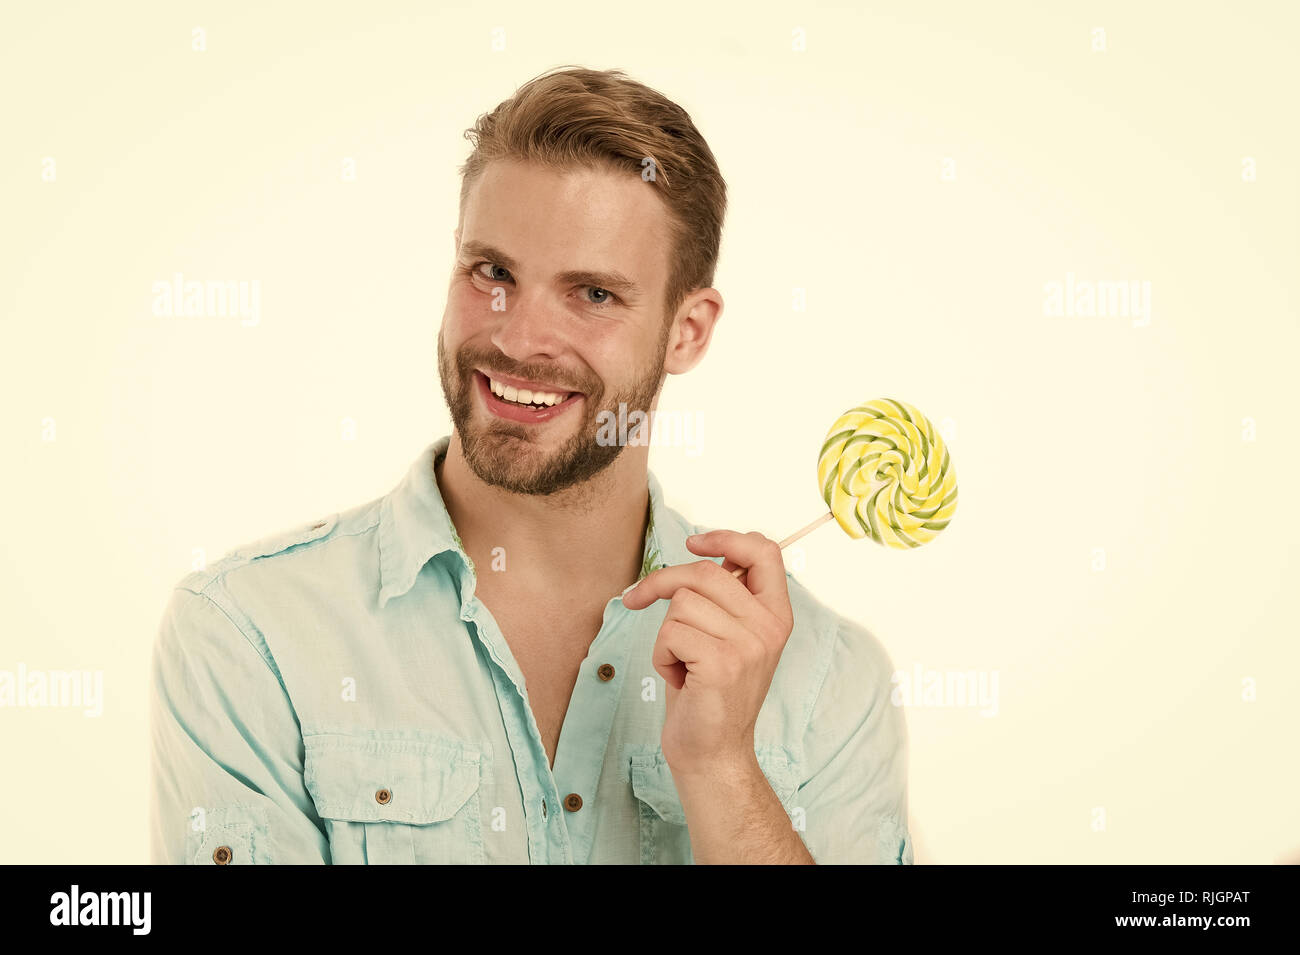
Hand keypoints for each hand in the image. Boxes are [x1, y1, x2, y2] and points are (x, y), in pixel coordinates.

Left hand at [621, 530, 794, 774]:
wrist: (713, 753)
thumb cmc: (710, 692)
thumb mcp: (730, 637)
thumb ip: (728, 597)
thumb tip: (702, 551)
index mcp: (776, 615)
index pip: (765, 551)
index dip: (726, 538)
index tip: (693, 544)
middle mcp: (769, 627)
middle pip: (705, 573)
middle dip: (661, 583)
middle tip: (636, 599)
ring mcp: (749, 645)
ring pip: (682, 603)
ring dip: (666, 633)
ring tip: (683, 663)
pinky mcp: (722, 664)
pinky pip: (670, 633)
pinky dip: (662, 656)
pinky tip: (680, 678)